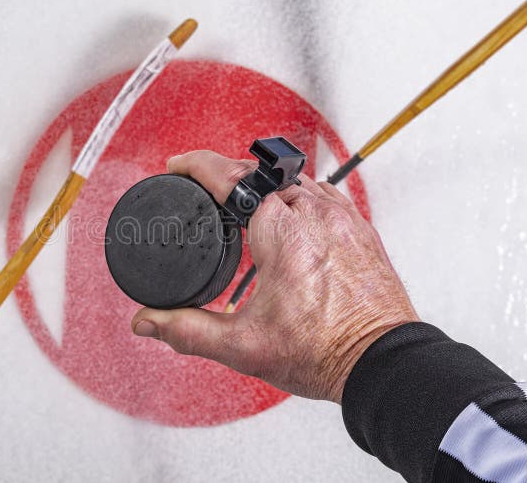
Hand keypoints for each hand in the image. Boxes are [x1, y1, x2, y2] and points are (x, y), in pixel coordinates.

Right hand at [130, 150, 419, 402]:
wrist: (380, 361)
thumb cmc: (324, 352)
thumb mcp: (242, 345)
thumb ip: (187, 330)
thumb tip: (146, 323)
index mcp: (281, 232)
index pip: (228, 176)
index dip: (195, 165)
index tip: (178, 166)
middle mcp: (313, 214)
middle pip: (259, 173)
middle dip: (226, 175)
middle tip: (203, 189)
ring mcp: (341, 217)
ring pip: (293, 179)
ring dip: (264, 184)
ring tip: (242, 203)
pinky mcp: (359, 227)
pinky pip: (323, 193)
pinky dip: (298, 194)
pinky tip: (290, 214)